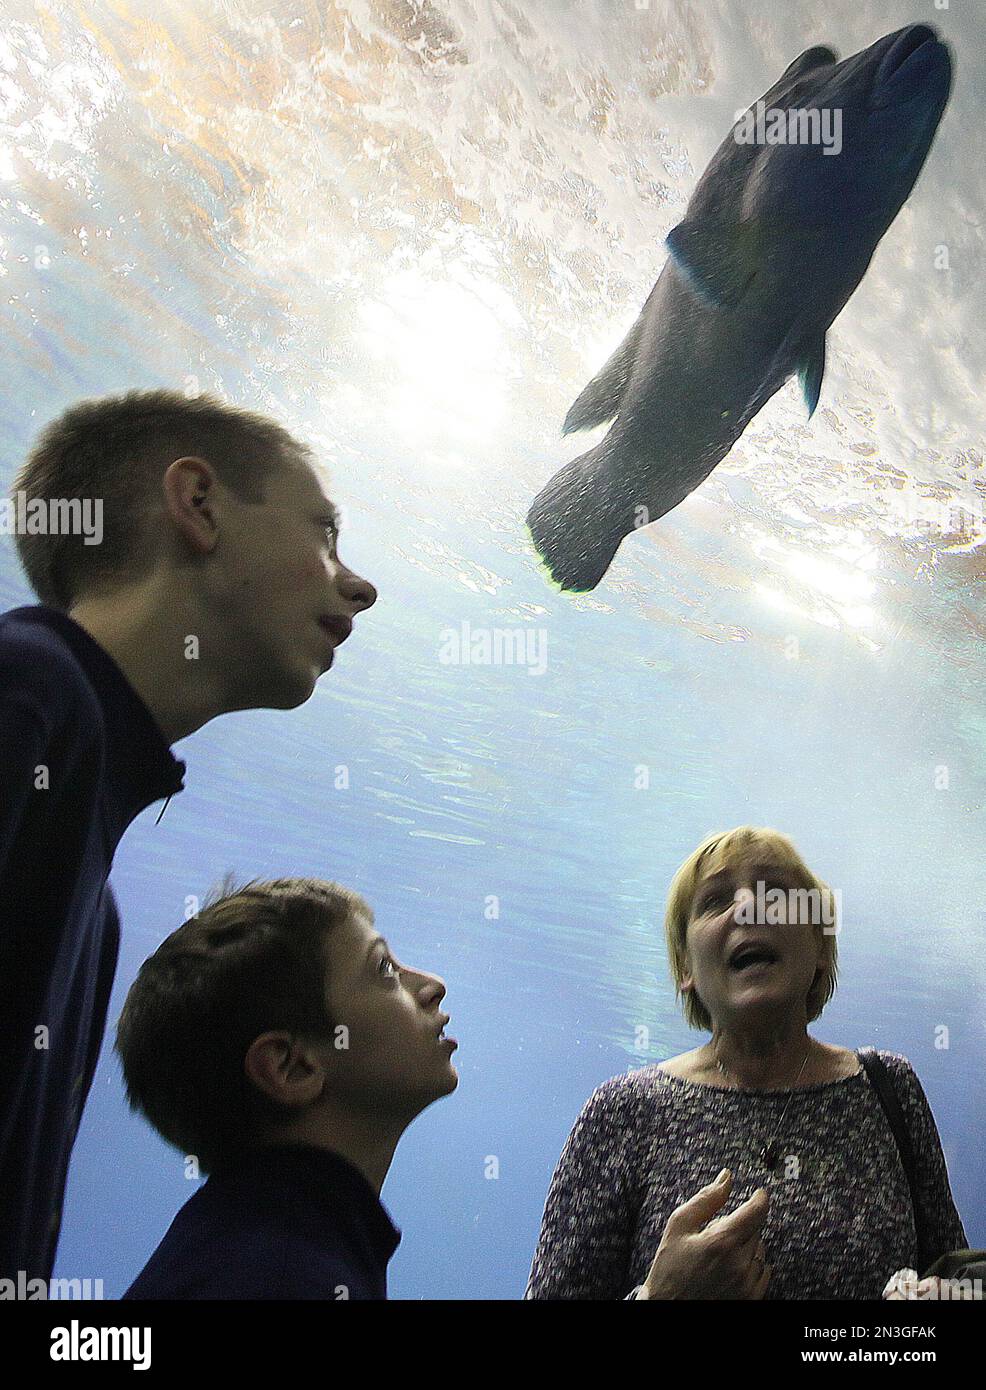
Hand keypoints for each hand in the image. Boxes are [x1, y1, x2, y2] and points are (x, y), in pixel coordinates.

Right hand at [637, 1169, 769, 1299]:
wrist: (668, 1309)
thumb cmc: (670, 1269)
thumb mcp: (679, 1226)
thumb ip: (706, 1199)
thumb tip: (726, 1178)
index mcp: (721, 1242)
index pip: (755, 1212)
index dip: (760, 1199)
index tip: (759, 1193)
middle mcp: (739, 1264)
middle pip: (756, 1230)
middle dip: (742, 1225)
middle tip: (718, 1233)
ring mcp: (747, 1285)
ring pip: (760, 1250)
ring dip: (747, 1245)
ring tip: (721, 1254)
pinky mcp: (751, 1299)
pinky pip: (764, 1272)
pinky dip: (753, 1265)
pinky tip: (732, 1268)